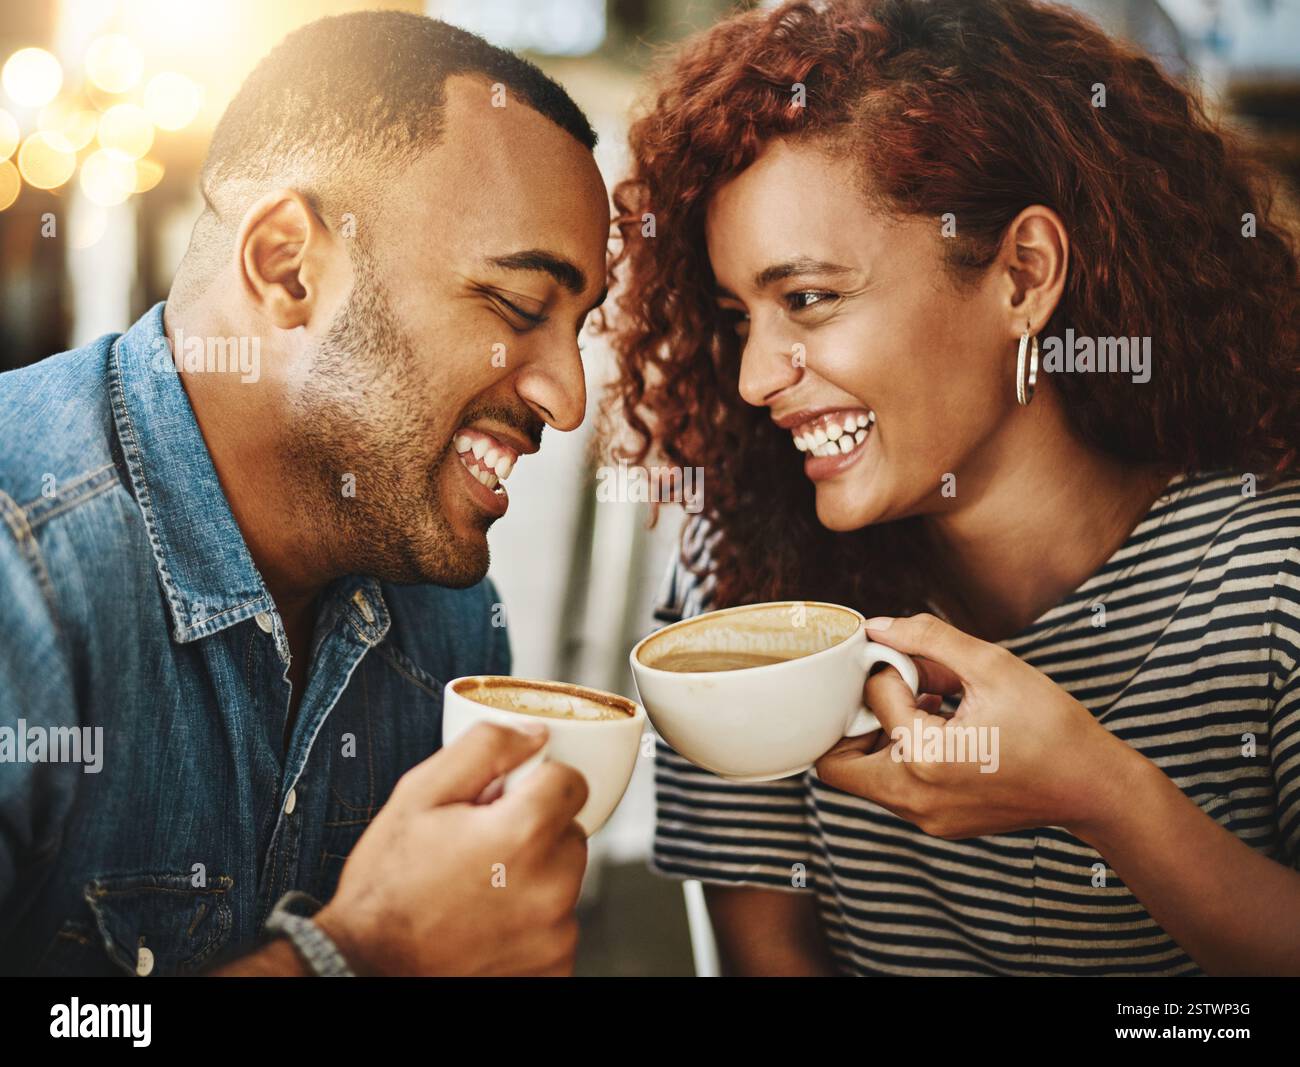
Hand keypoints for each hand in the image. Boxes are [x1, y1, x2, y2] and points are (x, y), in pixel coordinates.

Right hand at [316, 721, 588, 975]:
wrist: (369, 968)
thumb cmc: (387, 886)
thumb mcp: (418, 796)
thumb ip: (484, 749)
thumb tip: (536, 735)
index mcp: (523, 834)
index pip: (571, 782)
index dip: (534, 784)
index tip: (503, 803)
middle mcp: (551, 887)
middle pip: (569, 832)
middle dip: (535, 831)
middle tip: (482, 849)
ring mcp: (556, 934)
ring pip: (565, 879)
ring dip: (535, 877)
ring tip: (480, 890)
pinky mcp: (554, 967)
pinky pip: (558, 925)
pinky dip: (532, 921)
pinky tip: (489, 924)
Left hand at [814, 613, 1139, 838]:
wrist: (1094, 787)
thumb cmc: (1052, 726)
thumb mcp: (992, 666)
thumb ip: (929, 639)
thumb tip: (877, 626)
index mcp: (925, 758)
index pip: (874, 698)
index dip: (891, 668)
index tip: (921, 663)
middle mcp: (915, 798)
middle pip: (837, 763)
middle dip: (854, 719)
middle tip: (892, 691)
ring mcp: (925, 818)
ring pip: (864, 777)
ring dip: (881, 737)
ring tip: (929, 708)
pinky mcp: (937, 823)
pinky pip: (894, 790)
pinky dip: (903, 757)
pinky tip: (944, 730)